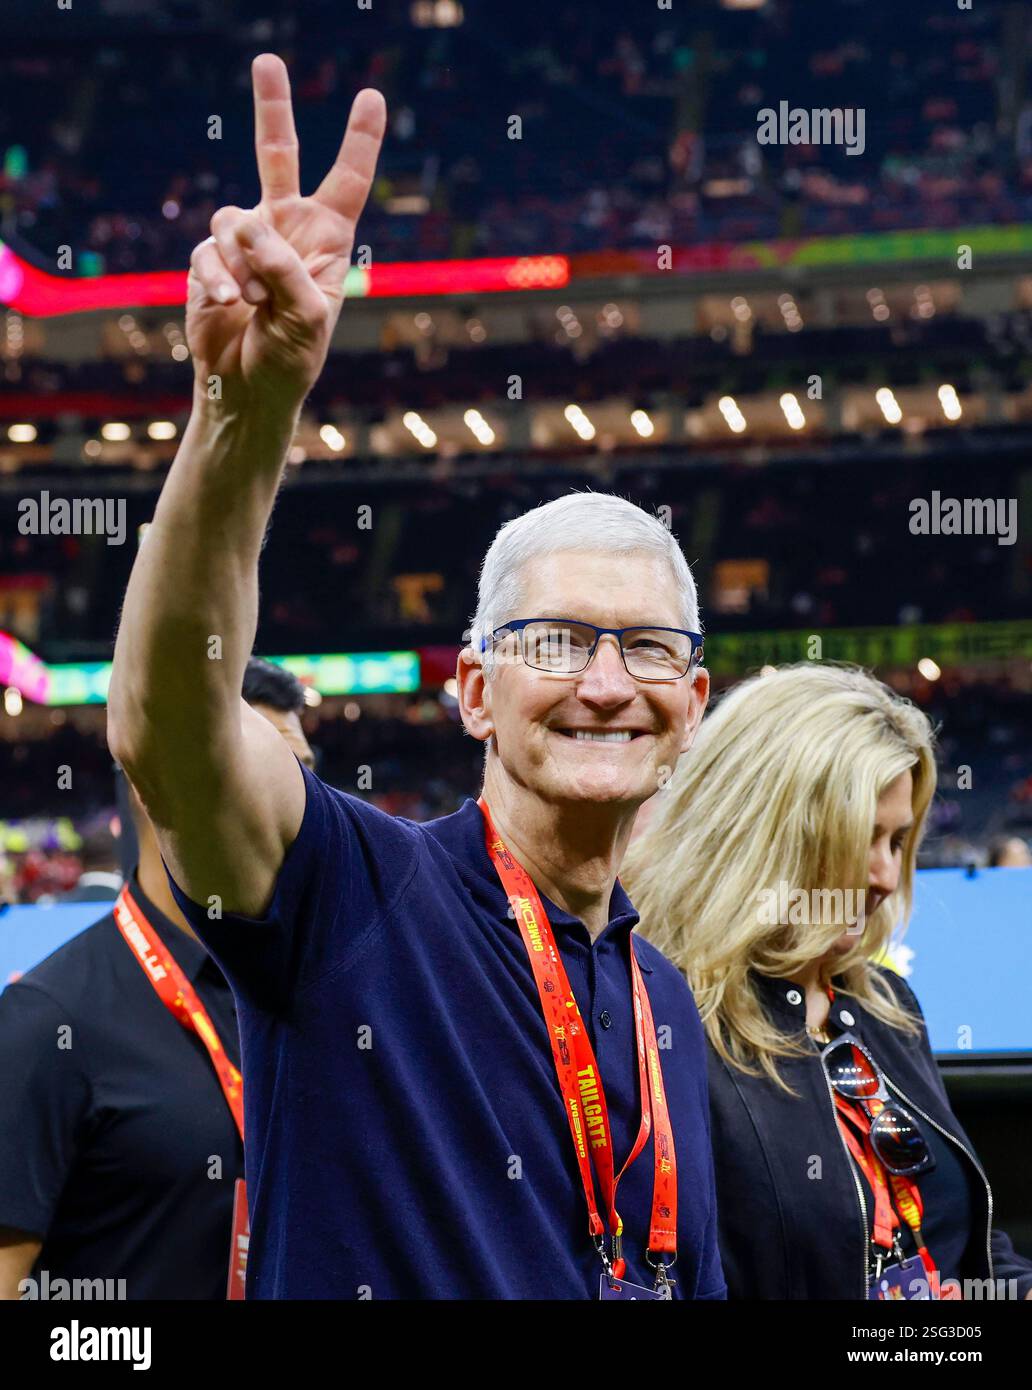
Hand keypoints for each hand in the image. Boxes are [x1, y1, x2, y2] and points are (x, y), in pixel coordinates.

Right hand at [186, 54, 385, 408]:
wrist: (247, 389)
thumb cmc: (292, 358)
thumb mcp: (306, 317)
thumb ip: (282, 268)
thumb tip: (244, 228)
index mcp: (327, 240)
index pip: (348, 181)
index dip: (360, 139)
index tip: (372, 96)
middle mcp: (286, 230)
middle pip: (277, 156)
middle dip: (272, 108)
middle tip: (266, 60)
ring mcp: (245, 243)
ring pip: (232, 219)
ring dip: (241, 264)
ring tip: (251, 302)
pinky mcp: (209, 259)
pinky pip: (208, 251)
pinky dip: (218, 278)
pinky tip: (228, 305)